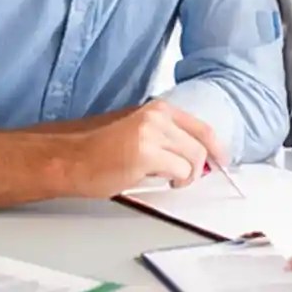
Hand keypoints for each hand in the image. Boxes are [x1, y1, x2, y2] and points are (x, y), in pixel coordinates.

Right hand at [67, 100, 225, 196]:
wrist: (69, 159)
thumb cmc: (98, 151)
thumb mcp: (138, 133)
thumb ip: (166, 139)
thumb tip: (194, 157)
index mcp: (157, 109)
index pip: (201, 125)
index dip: (216, 145)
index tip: (222, 159)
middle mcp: (157, 116)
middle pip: (200, 144)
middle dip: (200, 167)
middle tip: (187, 179)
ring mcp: (152, 133)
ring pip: (194, 158)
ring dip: (187, 176)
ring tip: (170, 180)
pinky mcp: (146, 153)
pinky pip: (180, 171)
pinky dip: (176, 181)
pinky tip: (161, 182)